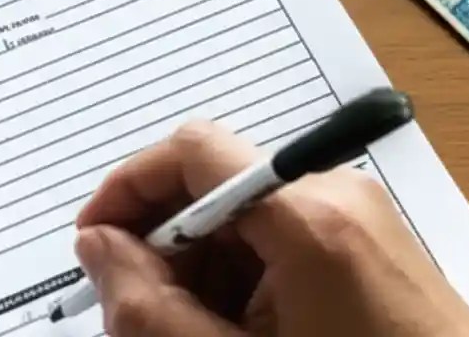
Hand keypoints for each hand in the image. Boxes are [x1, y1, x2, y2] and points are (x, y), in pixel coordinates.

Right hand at [74, 120, 468, 336]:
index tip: (94, 242)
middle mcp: (339, 195)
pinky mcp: (374, 243)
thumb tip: (96, 245)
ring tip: (197, 332)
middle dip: (162, 245)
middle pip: (215, 186)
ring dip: (201, 269)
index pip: (193, 151)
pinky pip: (283, 237)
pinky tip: (241, 331)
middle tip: (139, 313)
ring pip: (244, 216)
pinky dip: (243, 277)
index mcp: (309, 216)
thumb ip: (149, 308)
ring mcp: (362, 217)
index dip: (128, 187)